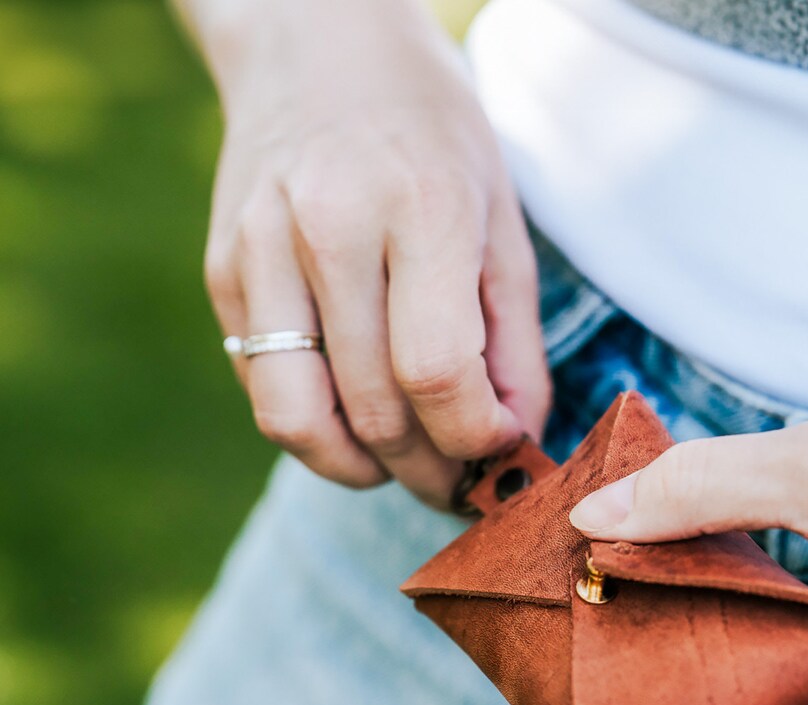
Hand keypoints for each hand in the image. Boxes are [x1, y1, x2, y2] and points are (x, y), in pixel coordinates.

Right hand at [191, 0, 549, 505]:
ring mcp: (260, 253)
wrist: (319, 44)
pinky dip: (316, 429)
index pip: (437, 373)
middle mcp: (328, 230)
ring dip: (361, 472)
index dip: (475, 440)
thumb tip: (515, 446)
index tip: (500, 453)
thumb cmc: (431, 136)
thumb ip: (515, 345)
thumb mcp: (501, 224)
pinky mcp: (222, 274)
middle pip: (375, 412)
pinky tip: (355, 415)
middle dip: (428, 475)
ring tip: (402, 467)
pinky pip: (265, 390)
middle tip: (460, 486)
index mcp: (419, 209)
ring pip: (299, 423)